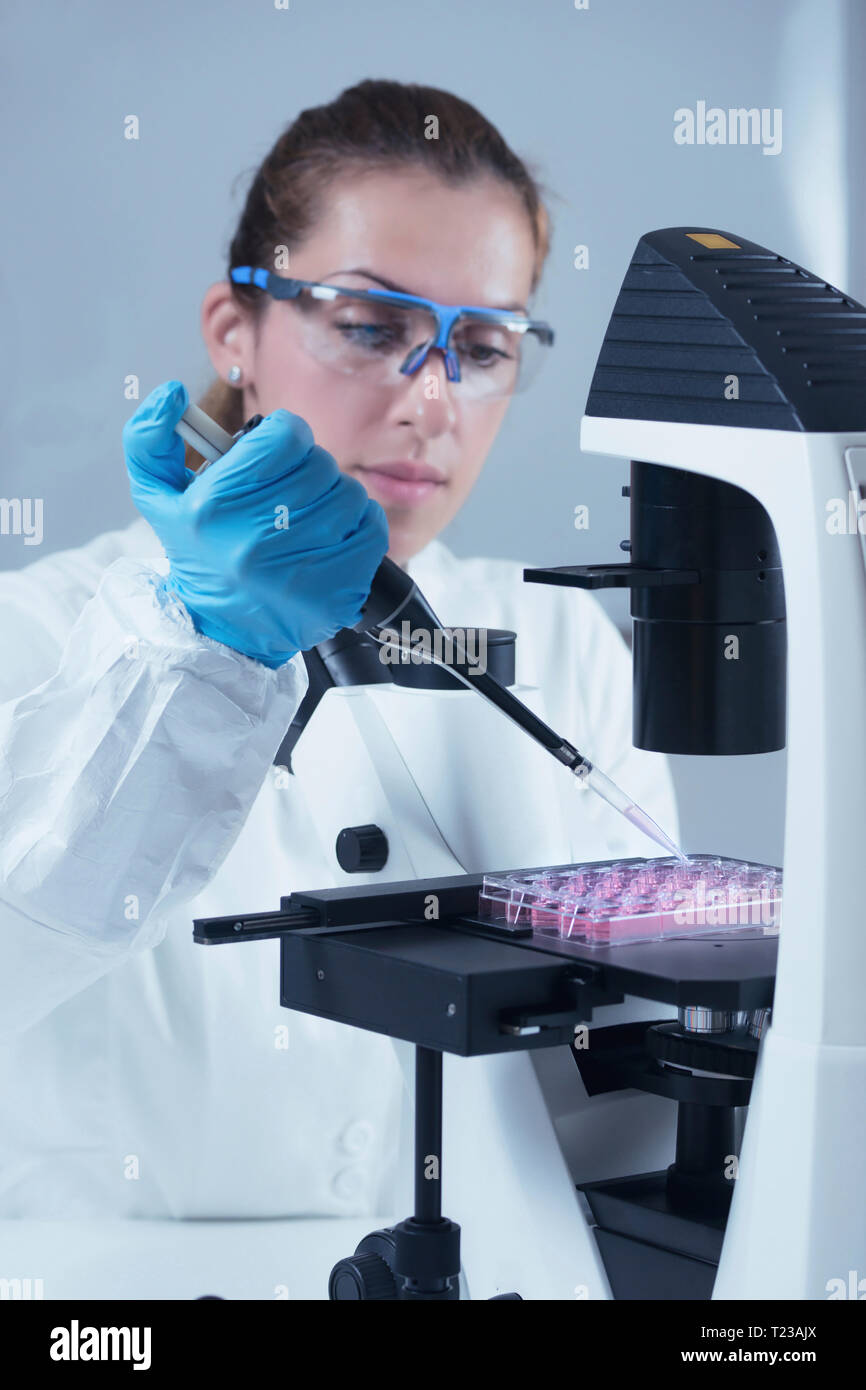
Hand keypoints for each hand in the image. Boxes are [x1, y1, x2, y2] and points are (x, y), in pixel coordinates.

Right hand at [123, 381, 388, 666]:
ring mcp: (301, 569)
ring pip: (349, 493)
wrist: (224, 630)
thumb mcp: (157, 497)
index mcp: (214, 507)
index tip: (277, 451)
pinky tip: (332, 535)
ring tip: (309, 514)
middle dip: (308, 468)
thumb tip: (170, 393)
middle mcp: (257, 538)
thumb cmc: (198, 554)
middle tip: (291, 488)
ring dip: (334, 496)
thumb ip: (149, 438)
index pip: (285, 436)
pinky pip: (371, 529)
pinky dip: (359, 525)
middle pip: (320, 464)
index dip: (285, 435)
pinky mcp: (337, 591)